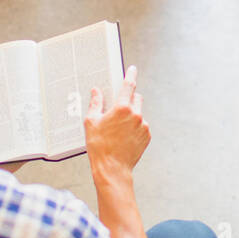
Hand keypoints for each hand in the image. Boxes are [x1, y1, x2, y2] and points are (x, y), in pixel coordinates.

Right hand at [84, 66, 150, 180]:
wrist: (112, 168)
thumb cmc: (99, 146)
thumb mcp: (91, 122)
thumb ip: (95, 103)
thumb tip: (96, 92)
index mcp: (122, 108)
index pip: (129, 86)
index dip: (131, 75)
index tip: (133, 69)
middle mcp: (136, 115)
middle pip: (136, 98)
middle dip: (129, 99)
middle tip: (118, 109)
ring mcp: (143, 126)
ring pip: (139, 113)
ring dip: (131, 116)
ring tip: (118, 129)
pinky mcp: (147, 136)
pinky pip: (142, 126)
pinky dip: (135, 127)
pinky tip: (124, 137)